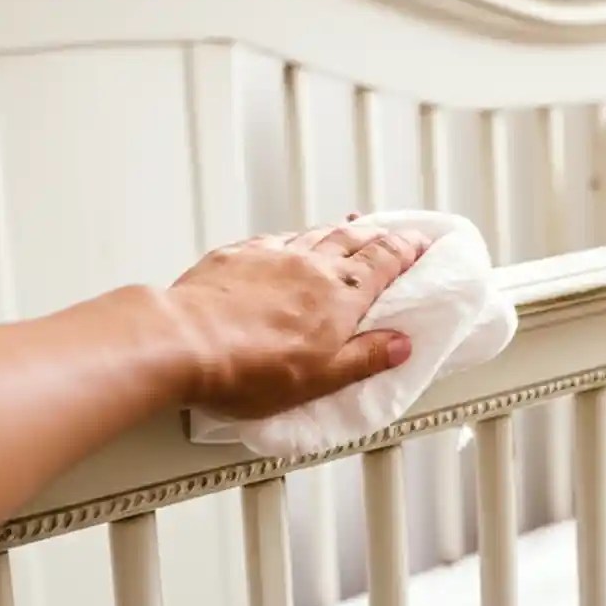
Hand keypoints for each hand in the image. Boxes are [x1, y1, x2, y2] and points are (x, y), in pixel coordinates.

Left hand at [164, 216, 428, 419]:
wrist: (183, 342)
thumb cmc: (248, 368)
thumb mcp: (322, 379)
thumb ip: (366, 357)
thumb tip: (400, 345)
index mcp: (340, 296)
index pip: (385, 261)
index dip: (407, 249)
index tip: (421, 244)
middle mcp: (311, 266)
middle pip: (355, 239)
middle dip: (379, 235)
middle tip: (393, 233)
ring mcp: (272, 256)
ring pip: (317, 233)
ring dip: (340, 230)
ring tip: (353, 226)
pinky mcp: (237, 256)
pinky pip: (275, 239)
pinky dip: (294, 238)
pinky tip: (290, 243)